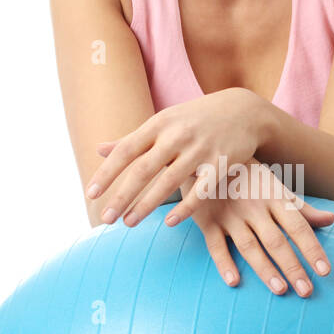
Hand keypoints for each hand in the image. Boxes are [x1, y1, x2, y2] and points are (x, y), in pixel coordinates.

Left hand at [87, 87, 266, 227]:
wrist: (243, 110)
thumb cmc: (195, 120)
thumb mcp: (163, 122)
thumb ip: (132, 139)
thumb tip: (98, 150)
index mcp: (159, 125)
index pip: (126, 151)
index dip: (107, 173)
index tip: (90, 195)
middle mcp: (177, 136)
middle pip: (143, 170)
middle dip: (122, 195)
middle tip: (106, 219)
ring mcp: (200, 149)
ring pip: (169, 182)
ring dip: (146, 205)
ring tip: (128, 223)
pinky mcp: (222, 163)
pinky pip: (201, 190)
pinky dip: (185, 208)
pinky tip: (169, 222)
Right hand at [186, 159, 333, 297]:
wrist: (208, 155)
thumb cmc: (249, 175)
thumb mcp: (276, 186)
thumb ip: (302, 208)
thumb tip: (331, 220)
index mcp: (274, 198)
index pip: (299, 227)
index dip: (312, 249)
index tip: (325, 271)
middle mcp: (254, 207)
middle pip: (276, 241)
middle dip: (293, 267)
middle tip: (307, 291)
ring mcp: (230, 215)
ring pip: (249, 246)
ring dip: (265, 269)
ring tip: (280, 290)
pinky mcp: (208, 221)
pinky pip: (216, 245)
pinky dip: (224, 263)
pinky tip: (234, 282)